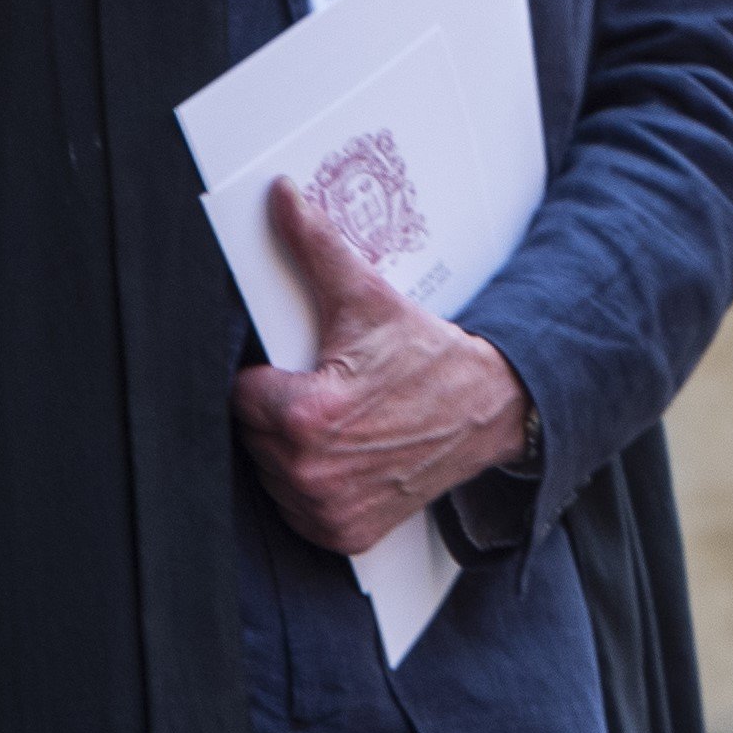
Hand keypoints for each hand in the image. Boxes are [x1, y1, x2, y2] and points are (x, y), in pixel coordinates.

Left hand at [229, 184, 531, 556]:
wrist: (491, 409)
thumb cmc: (427, 357)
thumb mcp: (368, 298)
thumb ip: (315, 247)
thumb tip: (281, 198)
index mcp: (305, 418)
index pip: (241, 395)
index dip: (269, 377)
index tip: (303, 368)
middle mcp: (311, 475)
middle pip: (253, 435)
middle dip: (279, 411)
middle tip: (328, 390)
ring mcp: (327, 512)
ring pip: (272, 473)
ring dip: (292, 451)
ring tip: (339, 422)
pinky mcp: (344, 535)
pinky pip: (299, 510)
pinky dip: (315, 489)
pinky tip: (346, 457)